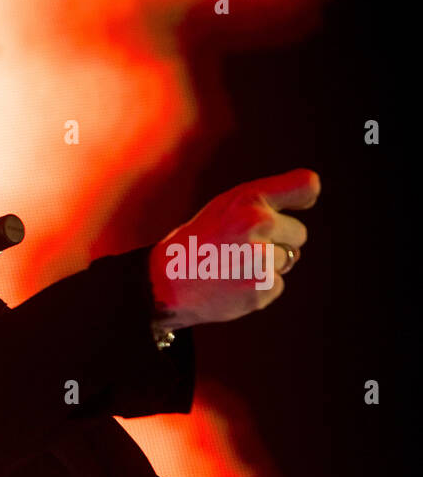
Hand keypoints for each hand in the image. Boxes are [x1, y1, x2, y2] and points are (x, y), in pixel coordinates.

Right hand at [150, 168, 319, 329]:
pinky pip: (276, 286)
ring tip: (231, 267)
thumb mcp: (226, 206)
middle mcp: (259, 226)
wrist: (165, 283)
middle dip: (278, 241)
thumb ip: (266, 198)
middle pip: (299, 235)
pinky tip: (231, 285)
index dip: (304, 197)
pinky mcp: (259, 290)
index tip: (302, 203)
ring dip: (266, 266)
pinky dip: (258, 288)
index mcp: (249, 200)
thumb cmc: (200, 240)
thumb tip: (312, 198)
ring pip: (287, 261)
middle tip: (237, 247)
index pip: (306, 186)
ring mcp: (260, 260)